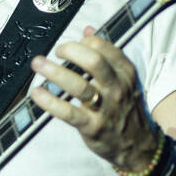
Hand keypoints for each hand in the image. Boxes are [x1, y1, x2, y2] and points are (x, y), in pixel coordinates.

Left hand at [29, 26, 159, 174]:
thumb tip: (88, 29)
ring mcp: (104, 108)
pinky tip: (37, 93)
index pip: (104, 47)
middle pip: (93, 61)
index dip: (84, 41)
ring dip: (54, 72)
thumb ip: (107, 54)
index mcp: (125, 73)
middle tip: (57, 51)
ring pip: (78, 85)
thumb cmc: (125, 109)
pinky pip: (67, 111)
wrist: (138, 146)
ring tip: (38, 64)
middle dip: (70, 51)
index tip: (71, 45)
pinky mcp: (91, 127)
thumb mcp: (124, 79)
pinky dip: (48, 101)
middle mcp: (116, 88)